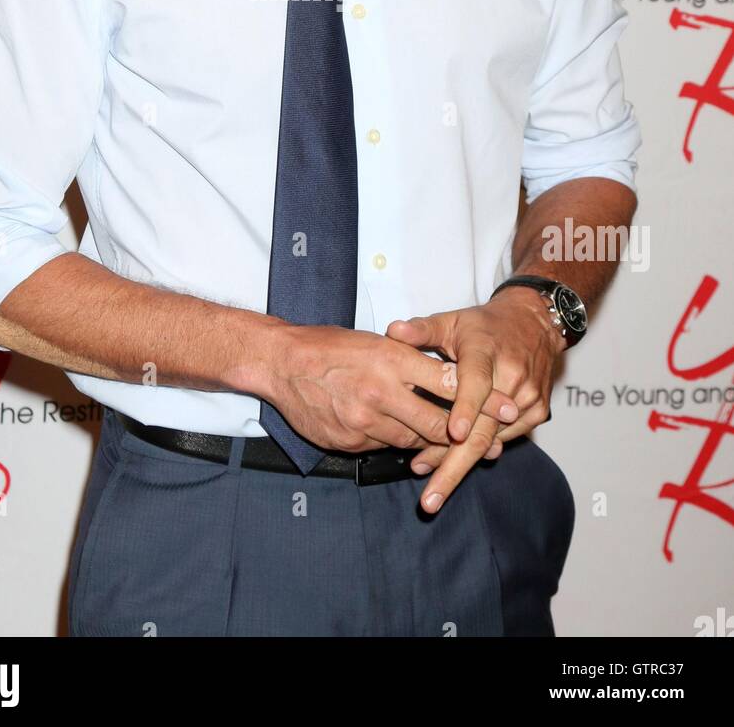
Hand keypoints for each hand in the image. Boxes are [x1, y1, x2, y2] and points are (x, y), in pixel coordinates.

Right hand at [263, 324, 521, 455]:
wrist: (281, 363)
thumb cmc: (329, 346)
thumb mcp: (376, 342)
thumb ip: (410, 359)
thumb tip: (449, 376)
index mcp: (392, 358)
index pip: (449, 382)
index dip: (483, 398)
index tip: (509, 406)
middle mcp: (381, 391)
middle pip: (437, 422)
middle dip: (465, 433)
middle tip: (489, 440)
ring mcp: (364, 420)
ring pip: (412, 440)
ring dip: (429, 440)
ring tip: (448, 441)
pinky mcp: (349, 442)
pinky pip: (383, 448)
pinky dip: (394, 442)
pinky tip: (397, 434)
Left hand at [386, 289, 564, 512]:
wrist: (535, 324)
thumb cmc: (485, 326)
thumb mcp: (453, 321)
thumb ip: (423, 329)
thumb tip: (393, 331)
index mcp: (487, 352)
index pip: (477, 383)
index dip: (465, 407)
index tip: (453, 433)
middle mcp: (512, 378)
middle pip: (484, 428)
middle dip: (455, 465)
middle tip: (430, 499)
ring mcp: (527, 399)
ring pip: (490, 441)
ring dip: (459, 463)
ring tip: (431, 486)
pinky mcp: (536, 413)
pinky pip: (503, 440)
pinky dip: (478, 454)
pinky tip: (452, 467)